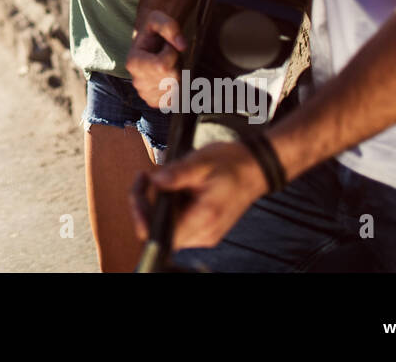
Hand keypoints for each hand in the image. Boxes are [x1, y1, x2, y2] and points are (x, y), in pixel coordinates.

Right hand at [126, 10, 186, 107]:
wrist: (151, 43)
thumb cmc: (154, 31)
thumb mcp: (158, 19)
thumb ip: (170, 27)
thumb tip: (182, 46)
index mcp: (133, 63)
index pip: (163, 66)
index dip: (172, 53)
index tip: (167, 45)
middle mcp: (137, 82)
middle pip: (171, 78)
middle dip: (176, 64)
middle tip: (169, 55)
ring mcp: (145, 94)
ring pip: (176, 88)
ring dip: (178, 76)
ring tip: (169, 65)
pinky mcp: (155, 102)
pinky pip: (175, 99)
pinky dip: (178, 87)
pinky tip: (169, 77)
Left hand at [129, 141, 267, 249]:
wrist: (255, 169)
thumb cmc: (233, 164)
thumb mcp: (201, 162)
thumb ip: (176, 174)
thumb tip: (155, 181)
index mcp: (203, 218)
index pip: (159, 234)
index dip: (141, 214)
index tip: (140, 189)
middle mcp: (203, 233)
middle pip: (159, 229)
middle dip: (148, 202)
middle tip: (149, 176)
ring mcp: (204, 233)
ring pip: (167, 225)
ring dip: (160, 201)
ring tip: (166, 177)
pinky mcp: (203, 227)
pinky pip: (178, 221)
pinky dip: (172, 204)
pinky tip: (178, 186)